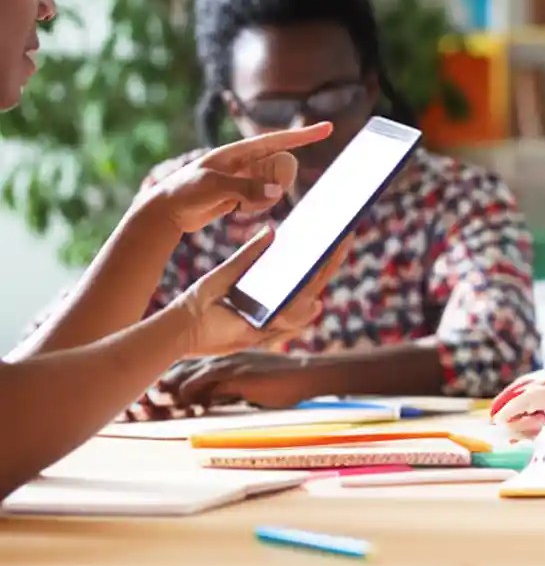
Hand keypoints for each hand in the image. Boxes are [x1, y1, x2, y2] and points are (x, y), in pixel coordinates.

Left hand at [137, 123, 332, 234]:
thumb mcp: (213, 187)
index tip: (328, 128)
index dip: (304, 135)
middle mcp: (246, 161)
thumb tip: (278, 192)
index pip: (277, 140)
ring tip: (237, 207)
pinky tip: (234, 210)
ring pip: (275, 187)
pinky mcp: (244, 193)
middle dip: (276, 184)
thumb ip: (246, 188)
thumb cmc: (184, 191)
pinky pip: (265, 199)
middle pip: (281, 168)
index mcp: (238, 151)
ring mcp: (246, 177)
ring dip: (264, 200)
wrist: (166, 210)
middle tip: (248, 200)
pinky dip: (257, 207)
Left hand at [161, 351, 318, 409]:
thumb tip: (214, 405)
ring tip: (160, 407)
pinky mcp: (236, 376)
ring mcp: (230, 366)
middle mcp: (224, 359)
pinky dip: (191, 395)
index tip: (160, 396)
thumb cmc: (285, 382)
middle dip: (165, 386)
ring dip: (173, 392)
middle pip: (183, 368)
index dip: (173, 381)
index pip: (191, 367)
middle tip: (150, 403)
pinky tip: (187, 407)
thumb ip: (232, 390)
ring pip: (189, 375)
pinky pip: (204, 383)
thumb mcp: (253, 385)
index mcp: (227, 359)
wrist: (306, 374)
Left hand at [167, 228, 350, 356]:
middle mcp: (275, 307)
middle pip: (311, 285)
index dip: (321, 256)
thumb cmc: (201, 300)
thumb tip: (272, 229)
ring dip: (321, 281)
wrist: (181, 325)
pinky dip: (301, 315)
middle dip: (329, 263)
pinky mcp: (261, 335)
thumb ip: (250, 254)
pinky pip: (287, 325)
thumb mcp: (229, 271)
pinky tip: (315, 302)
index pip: (303, 273)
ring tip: (333, 256)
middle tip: (343, 240)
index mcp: (270, 292)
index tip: (335, 234)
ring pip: (305, 303)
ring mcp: (271, 323)